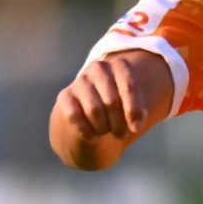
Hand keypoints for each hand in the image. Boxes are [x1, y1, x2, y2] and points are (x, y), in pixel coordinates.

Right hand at [56, 50, 174, 150]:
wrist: (89, 111)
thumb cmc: (118, 107)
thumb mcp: (132, 107)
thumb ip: (138, 113)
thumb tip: (135, 123)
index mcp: (120, 66)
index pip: (129, 87)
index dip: (133, 111)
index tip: (136, 128)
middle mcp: (99, 68)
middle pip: (112, 102)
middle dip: (119, 124)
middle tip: (121, 135)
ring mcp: (80, 81)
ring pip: (94, 111)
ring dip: (103, 128)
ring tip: (106, 131)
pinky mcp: (65, 96)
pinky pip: (75, 117)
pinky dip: (87, 132)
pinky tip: (93, 137)